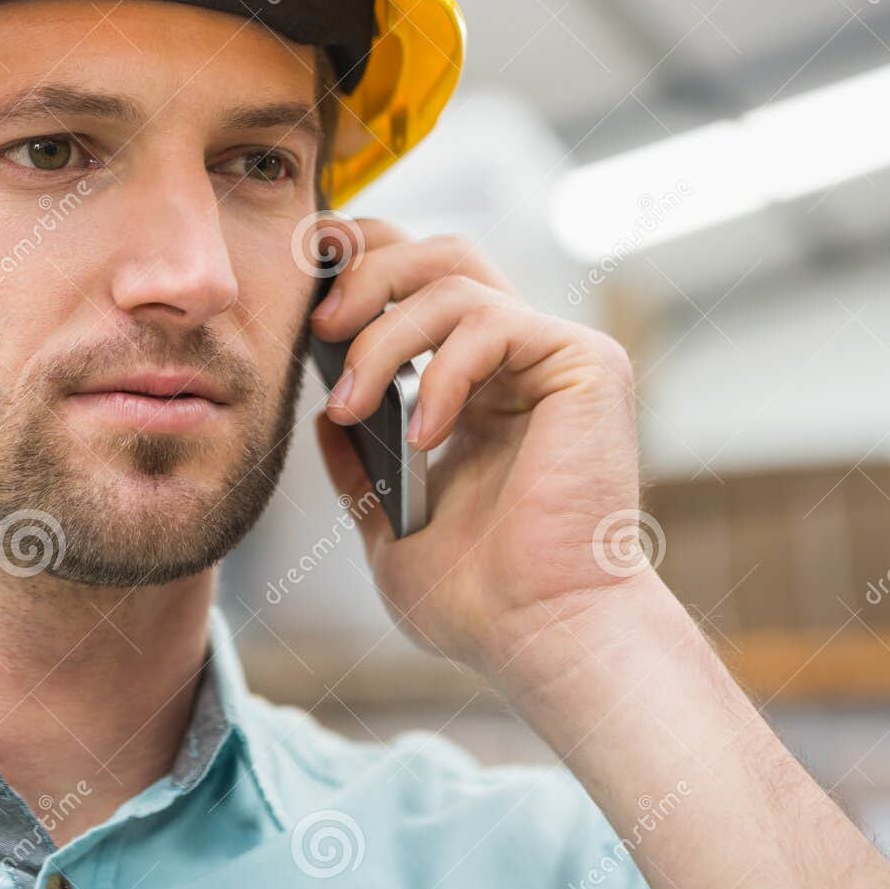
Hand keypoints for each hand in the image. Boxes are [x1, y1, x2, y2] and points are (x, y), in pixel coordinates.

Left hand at [311, 218, 656, 682]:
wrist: (538, 635)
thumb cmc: (478, 599)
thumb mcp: (387, 524)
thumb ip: (358, 465)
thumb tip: (324, 414)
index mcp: (477, 388)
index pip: (419, 287)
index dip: (361, 268)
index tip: (304, 294)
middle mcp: (519, 361)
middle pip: (437, 253)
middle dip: (364, 275)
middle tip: (320, 329)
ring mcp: (554, 357)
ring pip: (454, 280)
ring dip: (384, 336)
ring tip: (354, 405)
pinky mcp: (585, 365)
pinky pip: (493, 323)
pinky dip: (442, 375)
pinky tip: (424, 438)